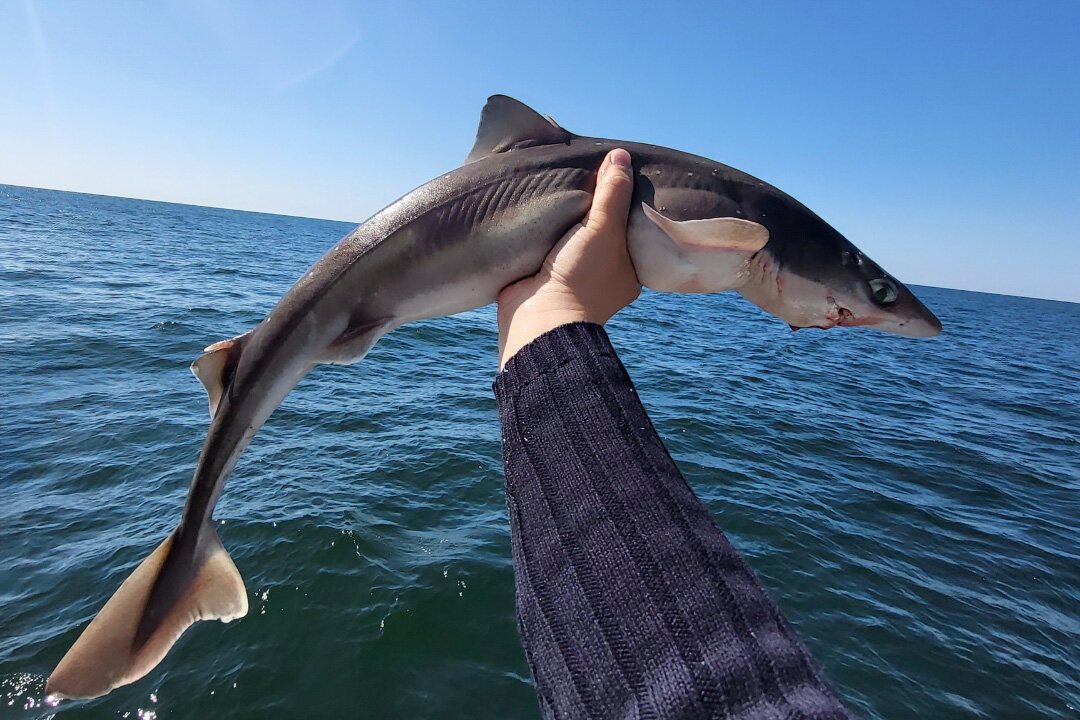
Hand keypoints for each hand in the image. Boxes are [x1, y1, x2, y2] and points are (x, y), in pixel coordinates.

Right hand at [497, 148, 639, 368]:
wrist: (537, 319)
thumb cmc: (582, 277)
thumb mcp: (603, 229)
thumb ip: (612, 193)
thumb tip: (622, 156)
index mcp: (628, 269)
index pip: (630, 226)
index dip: (623, 199)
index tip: (616, 171)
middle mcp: (603, 274)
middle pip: (601, 228)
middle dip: (592, 205)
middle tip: (586, 170)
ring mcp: (572, 275)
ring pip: (573, 235)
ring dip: (566, 215)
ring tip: (561, 179)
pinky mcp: (544, 275)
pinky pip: (549, 244)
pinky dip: (546, 228)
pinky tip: (541, 203)